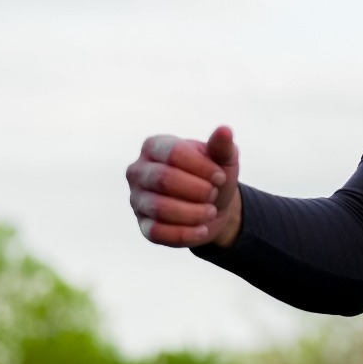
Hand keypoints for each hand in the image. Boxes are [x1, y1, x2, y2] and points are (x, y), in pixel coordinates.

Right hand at [126, 126, 242, 248]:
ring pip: (160, 208)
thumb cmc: (214, 176)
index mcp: (154, 146)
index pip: (173, 153)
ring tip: (211, 211)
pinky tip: (203, 229)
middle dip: (197, 190)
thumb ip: (222, 146)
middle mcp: (138, 171)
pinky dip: (186, 233)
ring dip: (194, 212)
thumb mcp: (223, 160)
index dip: (201, 167)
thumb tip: (224, 130)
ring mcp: (137, 199)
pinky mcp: (143, 226)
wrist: (213, 207)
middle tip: (213, 194)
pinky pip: (158, 232)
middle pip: (164, 179)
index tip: (221, 177)